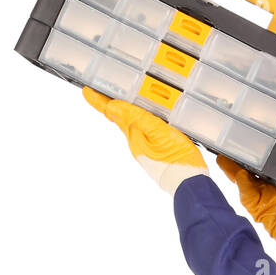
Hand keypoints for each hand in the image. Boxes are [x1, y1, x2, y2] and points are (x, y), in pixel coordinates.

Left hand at [83, 87, 206, 193]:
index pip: (112, 113)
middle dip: (111, 104)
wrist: (188, 184)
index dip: (99, 101)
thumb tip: (111, 107)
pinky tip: (147, 118)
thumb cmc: (176, 160)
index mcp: (134, 135)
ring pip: (132, 124)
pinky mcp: (155, 151)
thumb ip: (137, 119)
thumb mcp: (158, 133)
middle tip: (104, 90)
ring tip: (124, 99)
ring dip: (126, 112)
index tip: (87, 90)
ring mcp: (145, 147)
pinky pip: (143, 131)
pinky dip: (140, 121)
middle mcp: (136, 141)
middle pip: (120, 118)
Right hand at [217, 133, 275, 249]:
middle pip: (253, 167)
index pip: (271, 158)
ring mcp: (264, 195)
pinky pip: (246, 194)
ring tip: (223, 154)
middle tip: (231, 142)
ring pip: (244, 178)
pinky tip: (240, 174)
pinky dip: (242, 184)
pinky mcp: (257, 207)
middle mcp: (272, 184)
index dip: (262, 148)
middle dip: (241, 156)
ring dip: (234, 168)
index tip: (255, 133)